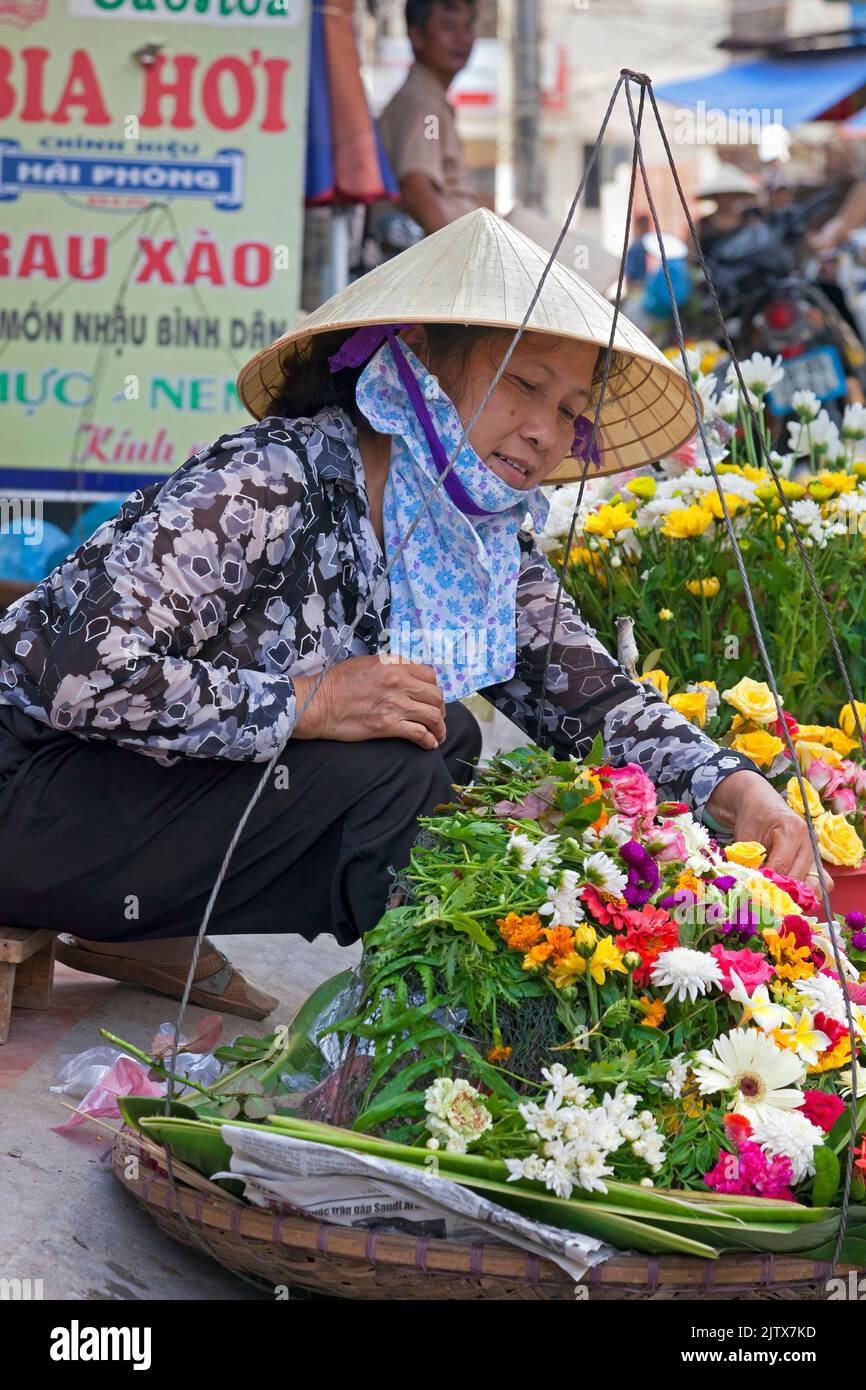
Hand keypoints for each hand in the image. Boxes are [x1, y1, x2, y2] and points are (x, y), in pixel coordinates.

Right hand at [291, 654, 446, 749]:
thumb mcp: (364, 663)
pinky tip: (429, 744)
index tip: (431, 696)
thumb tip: (403, 674)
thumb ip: (388, 666)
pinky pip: (420, 733)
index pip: (428, 673)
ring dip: (440, 727)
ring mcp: (395, 704)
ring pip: (433, 715)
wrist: (317, 703)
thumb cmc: (335, 683)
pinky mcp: (388, 726)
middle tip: (437, 716)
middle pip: (435, 695)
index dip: (433, 686)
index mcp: (393, 664)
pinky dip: (429, 740)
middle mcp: (398, 682)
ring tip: (438, 734)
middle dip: (440, 708)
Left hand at [705, 770, 834, 893]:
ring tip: (779, 899)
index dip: (767, 882)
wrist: (762, 804)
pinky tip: (790, 894)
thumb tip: (749, 886)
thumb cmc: (753, 819)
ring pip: (817, 884)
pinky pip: (820, 882)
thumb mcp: (745, 838)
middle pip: (800, 878)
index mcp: (792, 831)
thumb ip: (748, 860)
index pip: (781, 866)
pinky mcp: (817, 860)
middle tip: (764, 898)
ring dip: (799, 895)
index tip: (754, 891)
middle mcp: (809, 841)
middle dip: (781, 891)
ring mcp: (816, 851)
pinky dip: (807, 892)